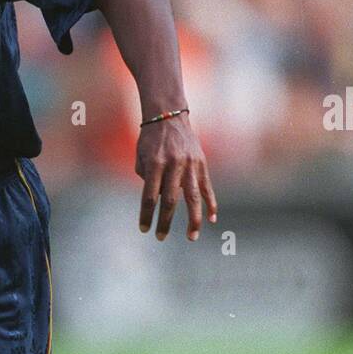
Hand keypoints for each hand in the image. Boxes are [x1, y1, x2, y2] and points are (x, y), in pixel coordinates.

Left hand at [135, 115, 216, 240]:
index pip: (150, 197)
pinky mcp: (201, 163)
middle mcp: (173, 165)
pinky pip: (207, 187)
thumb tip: (158, 199)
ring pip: (193, 197)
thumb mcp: (141, 157)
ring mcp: (190, 165)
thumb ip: (147, 179)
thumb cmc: (150, 139)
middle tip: (161, 237)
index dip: (147, 215)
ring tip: (191, 237)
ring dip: (193, 219)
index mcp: (155, 164)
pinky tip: (212, 218)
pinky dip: (210, 203)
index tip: (144, 229)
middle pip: (171, 201)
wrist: (168, 116)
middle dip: (166, 222)